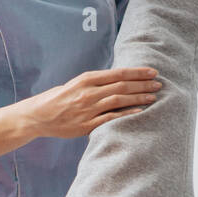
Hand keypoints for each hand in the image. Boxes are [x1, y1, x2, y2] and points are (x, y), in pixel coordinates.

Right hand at [24, 67, 161, 138]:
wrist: (38, 116)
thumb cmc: (59, 99)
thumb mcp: (76, 84)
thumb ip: (95, 83)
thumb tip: (118, 80)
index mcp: (86, 79)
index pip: (118, 73)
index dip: (137, 72)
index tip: (152, 71)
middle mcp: (88, 92)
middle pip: (122, 86)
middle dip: (143, 84)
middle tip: (159, 83)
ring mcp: (88, 109)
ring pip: (119, 100)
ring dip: (139, 98)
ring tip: (154, 96)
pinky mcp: (86, 125)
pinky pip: (111, 118)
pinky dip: (126, 115)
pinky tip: (140, 112)